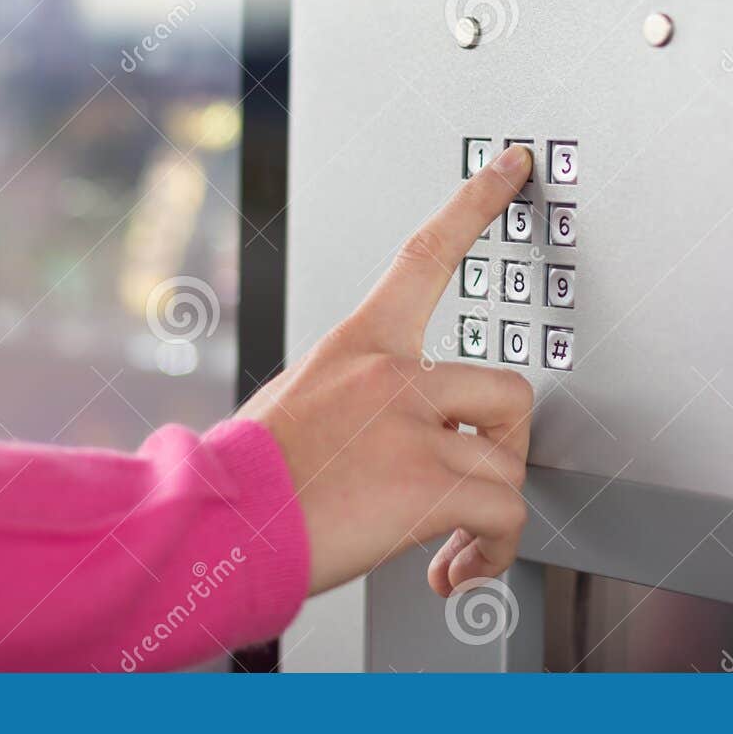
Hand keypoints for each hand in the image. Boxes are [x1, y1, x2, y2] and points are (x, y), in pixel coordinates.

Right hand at [238, 144, 534, 596]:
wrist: (219, 526)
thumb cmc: (250, 478)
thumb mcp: (300, 406)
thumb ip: (364, 402)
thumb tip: (405, 437)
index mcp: (359, 345)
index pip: (426, 254)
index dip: (476, 203)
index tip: (513, 165)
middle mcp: (391, 374)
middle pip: (510, 390)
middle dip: (505, 449)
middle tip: (475, 483)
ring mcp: (413, 426)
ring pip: (510, 463)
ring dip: (493, 512)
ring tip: (457, 542)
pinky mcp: (427, 483)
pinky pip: (504, 514)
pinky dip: (492, 552)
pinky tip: (455, 568)